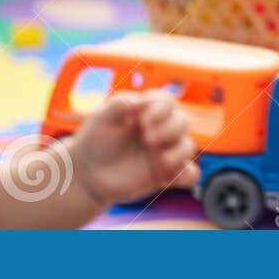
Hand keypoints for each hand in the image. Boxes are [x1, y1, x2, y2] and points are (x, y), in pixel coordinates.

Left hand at [67, 91, 198, 205]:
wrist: (89, 172)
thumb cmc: (96, 139)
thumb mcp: (101, 118)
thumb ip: (119, 104)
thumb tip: (140, 100)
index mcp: (148, 110)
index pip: (167, 102)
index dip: (161, 110)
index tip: (142, 121)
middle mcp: (161, 128)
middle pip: (182, 121)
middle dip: (169, 129)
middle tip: (146, 139)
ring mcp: (165, 151)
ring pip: (188, 146)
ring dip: (179, 152)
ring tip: (162, 161)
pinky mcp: (166, 174)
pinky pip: (190, 174)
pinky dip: (187, 175)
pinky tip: (168, 178)